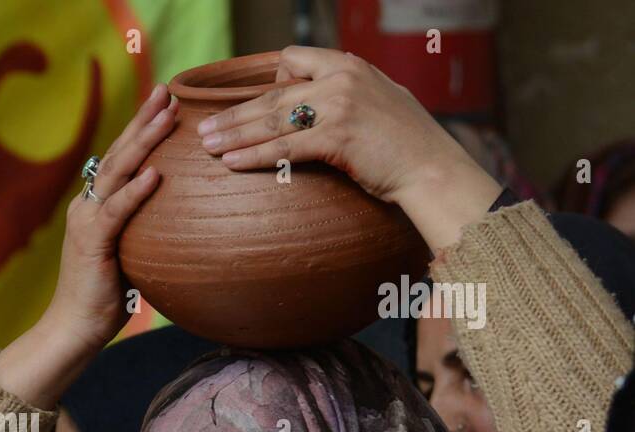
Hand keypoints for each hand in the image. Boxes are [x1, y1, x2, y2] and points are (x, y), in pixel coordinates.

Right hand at [0, 84, 173, 407]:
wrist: (75, 329)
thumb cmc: (106, 299)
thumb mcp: (131, 255)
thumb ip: (145, 231)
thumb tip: (185, 221)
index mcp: (96, 207)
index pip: (121, 159)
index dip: (141, 129)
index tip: (166, 102)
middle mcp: (87, 206)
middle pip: (118, 154)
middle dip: (144, 121)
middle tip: (168, 92)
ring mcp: (86, 222)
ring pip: (117, 172)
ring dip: (144, 142)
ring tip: (167, 116)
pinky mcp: (91, 243)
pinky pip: (116, 211)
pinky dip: (135, 191)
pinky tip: (156, 172)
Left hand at [197, 46, 500, 250]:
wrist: (433, 168)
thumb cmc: (405, 143)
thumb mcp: (377, 102)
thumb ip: (345, 95)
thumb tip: (313, 106)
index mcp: (349, 65)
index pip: (294, 58)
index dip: (268, 80)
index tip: (248, 105)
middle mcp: (341, 79)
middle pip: (273, 94)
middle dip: (234, 114)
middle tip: (204, 128)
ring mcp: (340, 106)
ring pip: (272, 119)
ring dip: (234, 133)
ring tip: (206, 144)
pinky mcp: (338, 137)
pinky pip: (284, 147)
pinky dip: (254, 155)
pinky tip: (231, 163)